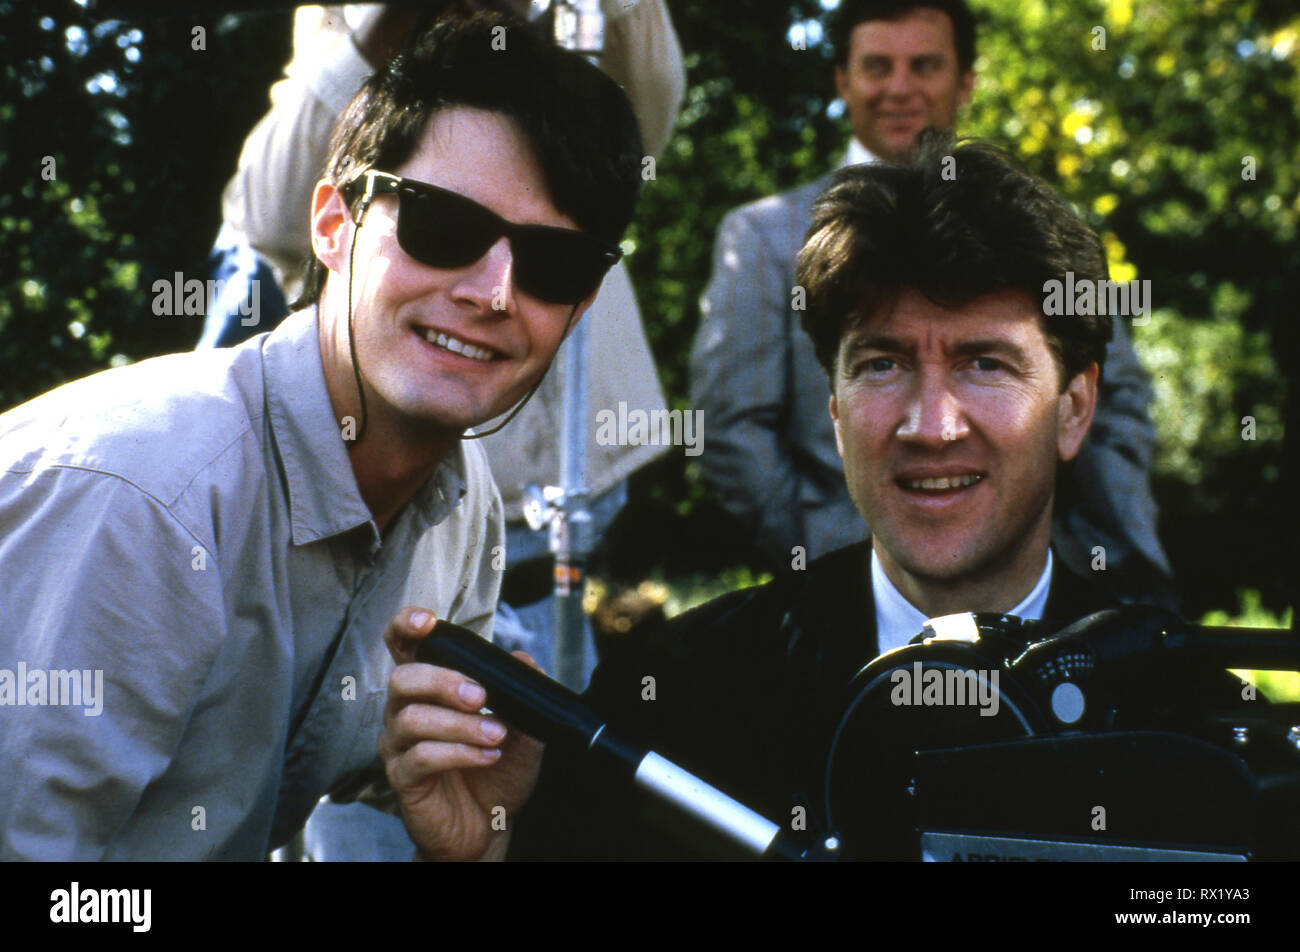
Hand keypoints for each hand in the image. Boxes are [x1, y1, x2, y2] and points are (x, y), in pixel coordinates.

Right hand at [379, 606, 544, 860]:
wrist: (492, 821)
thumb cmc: (498, 767)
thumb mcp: (523, 726)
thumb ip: (521, 691)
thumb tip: (523, 659)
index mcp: (428, 687)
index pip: (401, 646)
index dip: (406, 627)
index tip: (427, 622)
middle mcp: (404, 710)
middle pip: (403, 678)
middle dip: (443, 681)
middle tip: (481, 696)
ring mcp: (398, 745)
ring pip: (412, 719)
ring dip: (460, 724)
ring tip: (497, 734)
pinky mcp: (402, 778)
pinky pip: (420, 757)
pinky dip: (458, 752)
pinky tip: (487, 756)